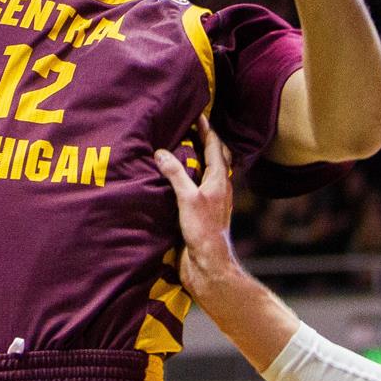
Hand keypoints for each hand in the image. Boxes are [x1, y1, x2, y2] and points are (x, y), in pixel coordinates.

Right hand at [153, 119, 238, 293]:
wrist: (209, 267)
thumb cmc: (204, 232)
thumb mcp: (188, 199)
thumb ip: (176, 174)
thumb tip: (161, 152)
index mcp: (218, 180)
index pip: (215, 147)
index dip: (207, 129)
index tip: (199, 113)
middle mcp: (217, 188)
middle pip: (216, 158)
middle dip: (207, 141)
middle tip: (192, 126)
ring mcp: (210, 201)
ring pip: (206, 172)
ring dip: (197, 158)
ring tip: (181, 147)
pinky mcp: (199, 214)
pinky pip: (195, 188)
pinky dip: (188, 177)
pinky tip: (174, 178)